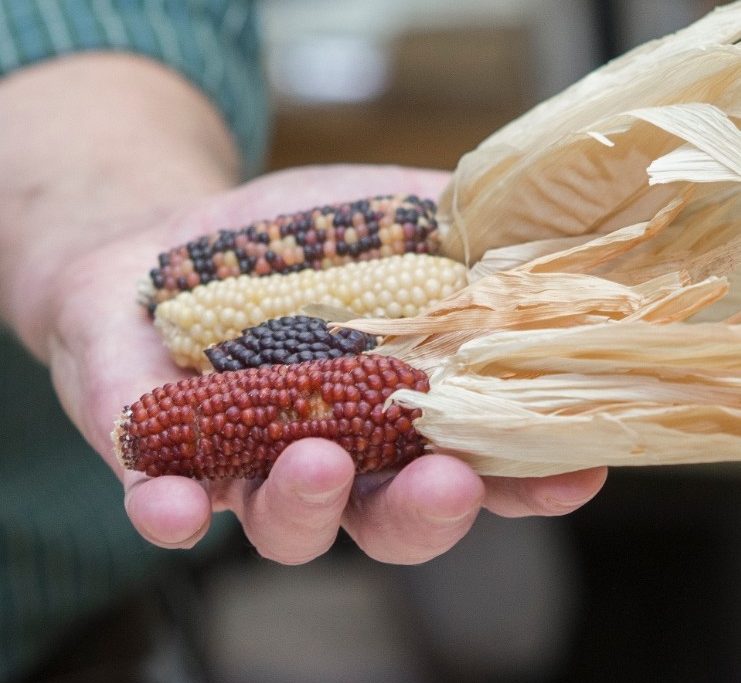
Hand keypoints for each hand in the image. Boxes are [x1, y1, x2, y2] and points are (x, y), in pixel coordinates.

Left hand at [46, 164, 606, 564]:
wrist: (164, 236)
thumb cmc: (294, 237)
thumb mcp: (383, 213)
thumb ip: (459, 226)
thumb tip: (549, 220)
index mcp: (404, 412)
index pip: (481, 465)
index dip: (530, 481)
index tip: (577, 475)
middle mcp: (342, 460)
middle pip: (395, 523)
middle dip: (427, 515)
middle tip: (447, 485)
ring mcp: (253, 468)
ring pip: (291, 527)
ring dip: (310, 506)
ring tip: (316, 458)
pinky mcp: (163, 464)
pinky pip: (167, 510)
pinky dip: (172, 515)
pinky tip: (174, 505)